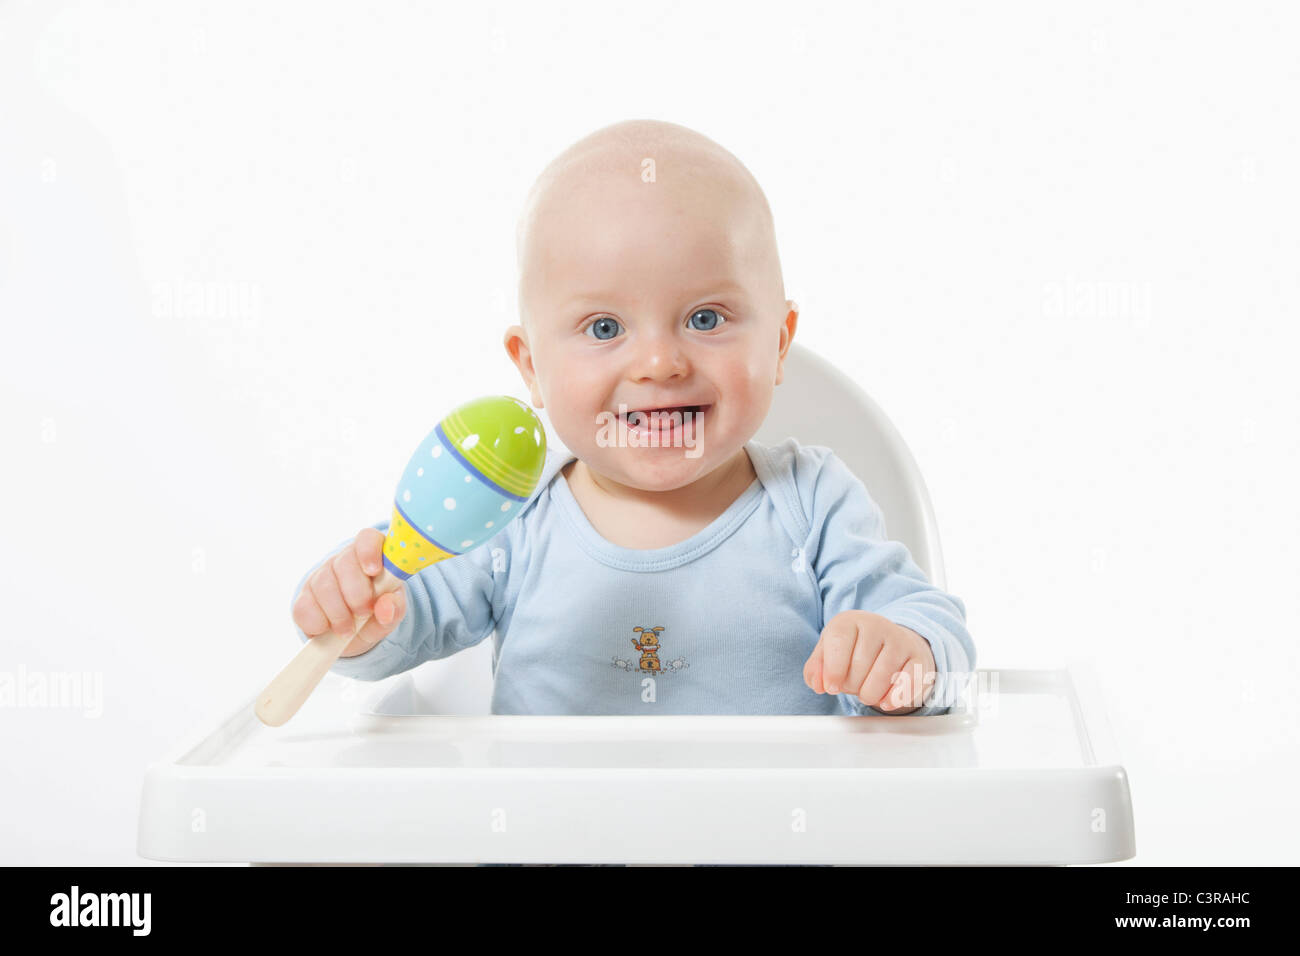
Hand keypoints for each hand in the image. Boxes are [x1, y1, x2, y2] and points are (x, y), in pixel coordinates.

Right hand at [292, 528, 406, 656]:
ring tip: (349, 629)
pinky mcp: (303, 598)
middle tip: (365, 613)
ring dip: (339, 613)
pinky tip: (330, 629)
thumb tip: (386, 609)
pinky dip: (319, 623)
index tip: (374, 571)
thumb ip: (395, 608)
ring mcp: (321, 577)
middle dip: (356, 593)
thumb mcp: (393, 612)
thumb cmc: (378, 614)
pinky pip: (305, 607)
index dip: (369, 551)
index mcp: (371, 556)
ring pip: (324, 585)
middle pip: (344, 563)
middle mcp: (344, 561)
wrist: (355, 636)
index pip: (367, 538)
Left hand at [803, 610, 936, 712]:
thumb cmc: (855, 652)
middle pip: (858, 666)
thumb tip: (818, 684)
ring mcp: (900, 640)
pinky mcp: (919, 658)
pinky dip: (894, 699)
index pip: (838, 643)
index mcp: (850, 621)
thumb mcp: (829, 654)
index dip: (832, 670)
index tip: (831, 687)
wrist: (893, 645)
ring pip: (881, 678)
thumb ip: (816, 670)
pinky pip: (907, 684)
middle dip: (851, 685)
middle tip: (853, 684)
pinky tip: (885, 701)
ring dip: (869, 695)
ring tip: (867, 691)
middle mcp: (877, 625)